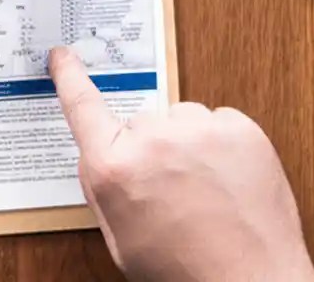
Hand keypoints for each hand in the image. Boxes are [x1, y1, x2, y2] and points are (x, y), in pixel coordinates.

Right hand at [48, 46, 313, 281]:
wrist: (250, 280)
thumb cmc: (185, 269)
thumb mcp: (121, 239)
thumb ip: (105, 186)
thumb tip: (102, 154)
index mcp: (114, 168)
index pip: (82, 108)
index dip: (70, 78)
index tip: (63, 55)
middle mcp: (153, 140)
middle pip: (142, 122)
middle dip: (151, 148)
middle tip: (171, 190)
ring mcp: (200, 129)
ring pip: (182, 120)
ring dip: (188, 144)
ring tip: (204, 190)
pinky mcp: (240, 128)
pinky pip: (219, 122)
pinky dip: (222, 145)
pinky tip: (226, 180)